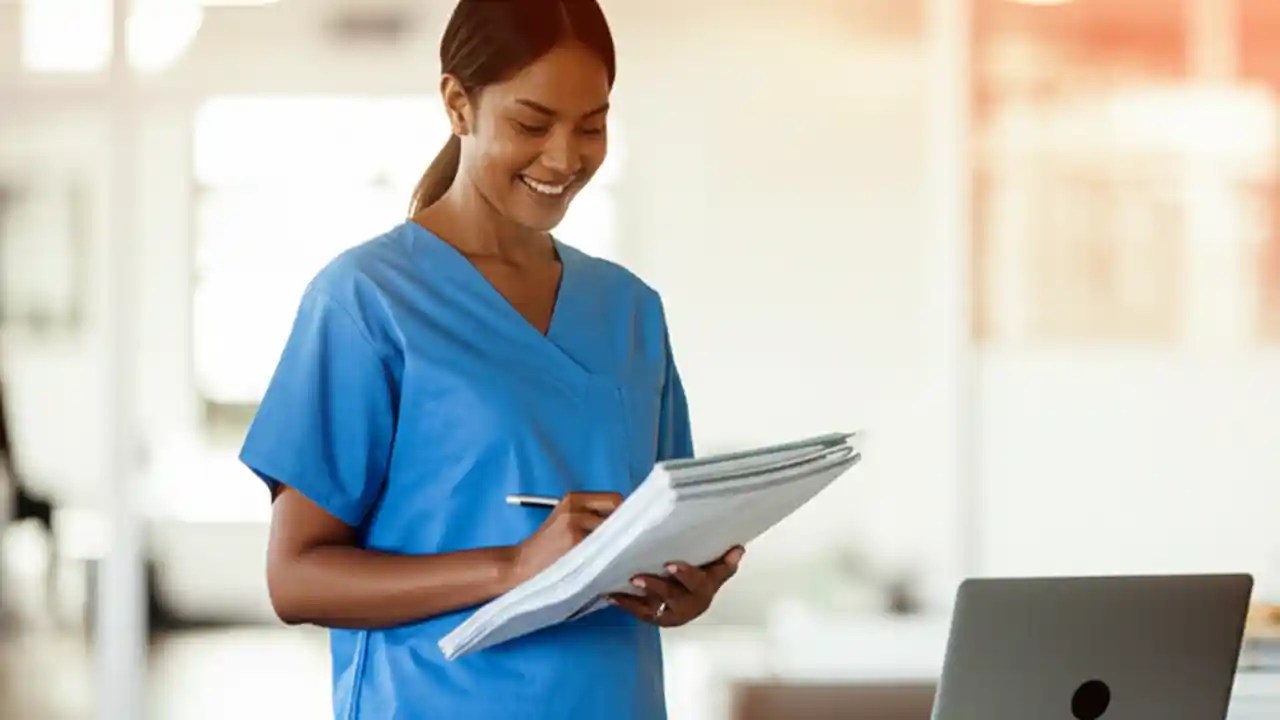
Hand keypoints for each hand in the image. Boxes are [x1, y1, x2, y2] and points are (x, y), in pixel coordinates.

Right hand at [511, 491, 621, 584]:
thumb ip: (591, 517)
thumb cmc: (546, 548)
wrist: (519, 566)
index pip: (615, 499)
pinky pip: (604, 553)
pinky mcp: (575, 547)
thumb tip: (630, 522)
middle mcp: (575, 508)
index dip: (625, 515)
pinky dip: (609, 560)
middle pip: (618, 515)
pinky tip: (605, 570)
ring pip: (614, 535)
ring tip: (613, 560)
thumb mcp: (566, 522)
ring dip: (618, 547)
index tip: (628, 530)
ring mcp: (575, 528)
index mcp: (574, 499)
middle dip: (625, 531)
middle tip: (624, 547)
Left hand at [608, 545, 744, 626]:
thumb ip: (725, 563)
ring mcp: (669, 613)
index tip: (670, 565)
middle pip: (672, 597)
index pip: (696, 582)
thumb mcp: (716, 573)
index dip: (684, 574)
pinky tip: (610, 595)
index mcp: (703, 591)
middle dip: (655, 587)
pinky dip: (624, 603)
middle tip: (637, 578)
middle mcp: (686, 605)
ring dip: (636, 598)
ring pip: (653, 607)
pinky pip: (639, 612)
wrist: (693, 606)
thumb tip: (739, 549)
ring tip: (622, 586)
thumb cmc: (702, 583)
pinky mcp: (654, 617)